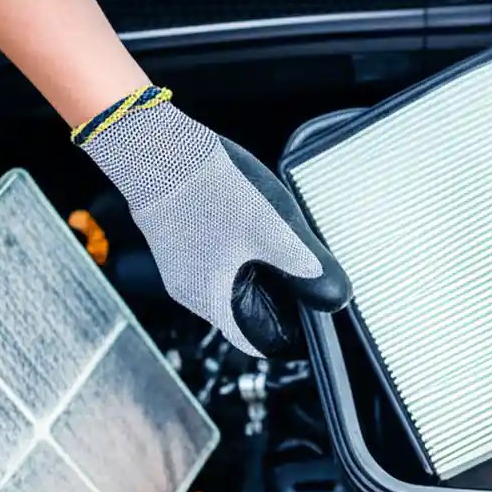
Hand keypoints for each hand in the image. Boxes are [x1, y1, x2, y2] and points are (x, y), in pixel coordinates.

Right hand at [76, 86, 350, 356]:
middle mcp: (192, 293)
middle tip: (308, 276)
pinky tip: (256, 228)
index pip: (259, 342)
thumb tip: (336, 297)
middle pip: (248, 313)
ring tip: (286, 247)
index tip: (313, 318)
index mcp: (214, 301)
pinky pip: (217, 262)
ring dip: (262, 274)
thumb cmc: (207, 190)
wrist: (155, 149)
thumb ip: (306, 267)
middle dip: (279, 299)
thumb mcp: (271, 229)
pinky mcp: (178, 243)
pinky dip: (242, 254)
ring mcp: (181, 267)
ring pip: (233, 285)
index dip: (290, 334)